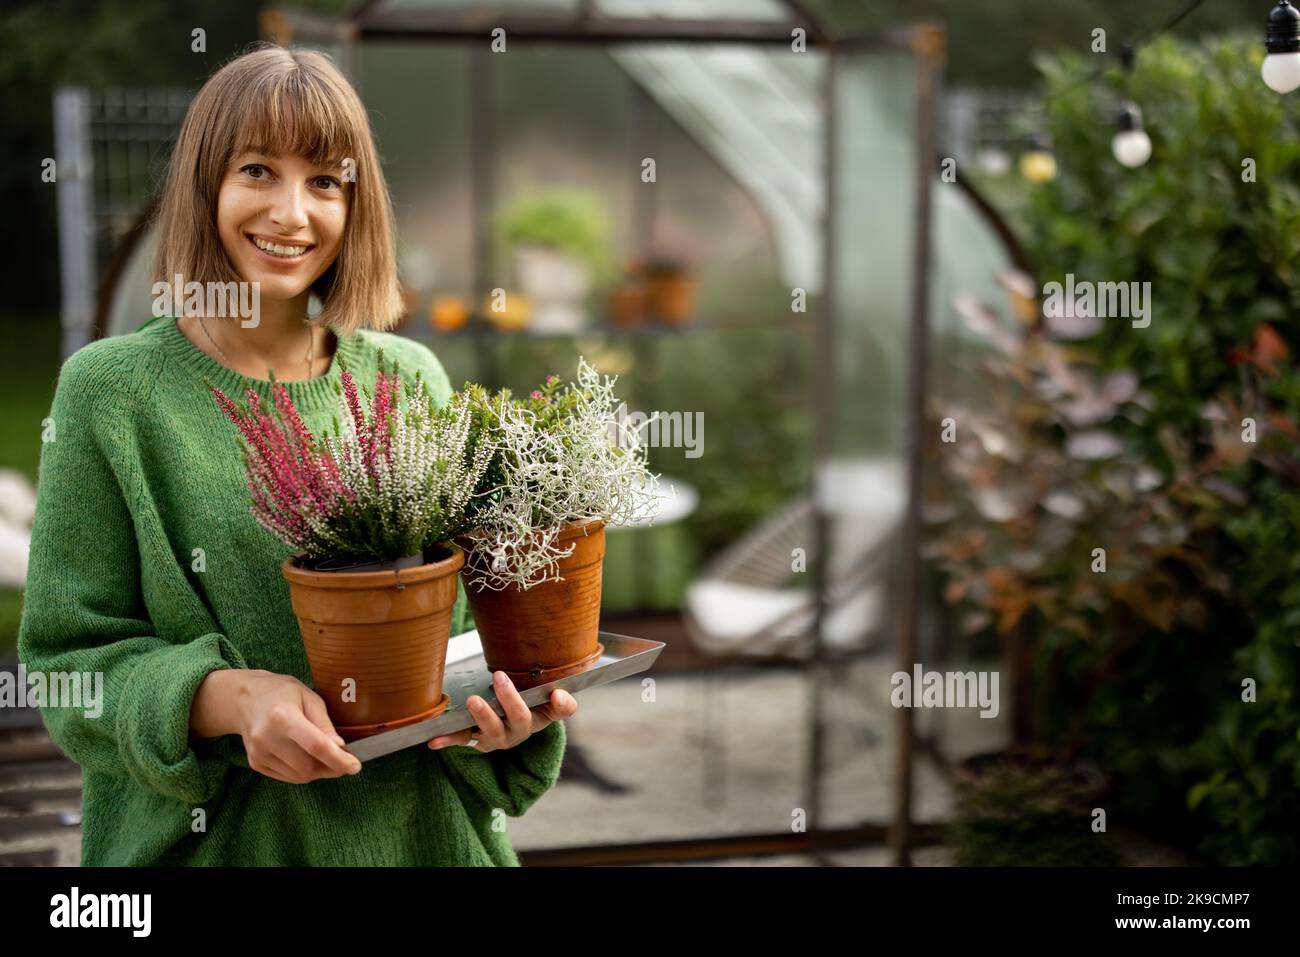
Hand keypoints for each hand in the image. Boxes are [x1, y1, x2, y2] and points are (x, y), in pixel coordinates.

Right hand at [192, 669, 361, 783]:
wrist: (243, 698)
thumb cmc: (281, 692)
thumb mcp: (309, 697)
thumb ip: (324, 723)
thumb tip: (340, 747)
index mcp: (283, 717)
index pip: (316, 746)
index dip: (338, 759)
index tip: (356, 766)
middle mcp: (266, 738)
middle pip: (307, 767)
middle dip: (331, 768)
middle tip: (345, 760)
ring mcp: (258, 753)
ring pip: (298, 776)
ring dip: (318, 772)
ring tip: (327, 758)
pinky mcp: (254, 763)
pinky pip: (287, 777)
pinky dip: (303, 772)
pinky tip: (308, 758)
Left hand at [427, 670, 577, 753]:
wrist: (508, 725)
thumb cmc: (528, 706)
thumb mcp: (546, 702)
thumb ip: (559, 698)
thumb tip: (559, 694)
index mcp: (536, 719)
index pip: (556, 712)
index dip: (558, 705)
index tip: (555, 693)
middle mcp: (516, 732)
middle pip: (518, 720)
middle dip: (508, 700)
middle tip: (499, 676)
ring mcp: (494, 738)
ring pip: (490, 731)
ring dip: (481, 716)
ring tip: (473, 701)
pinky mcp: (475, 740)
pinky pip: (461, 740)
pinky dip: (447, 740)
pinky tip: (433, 741)